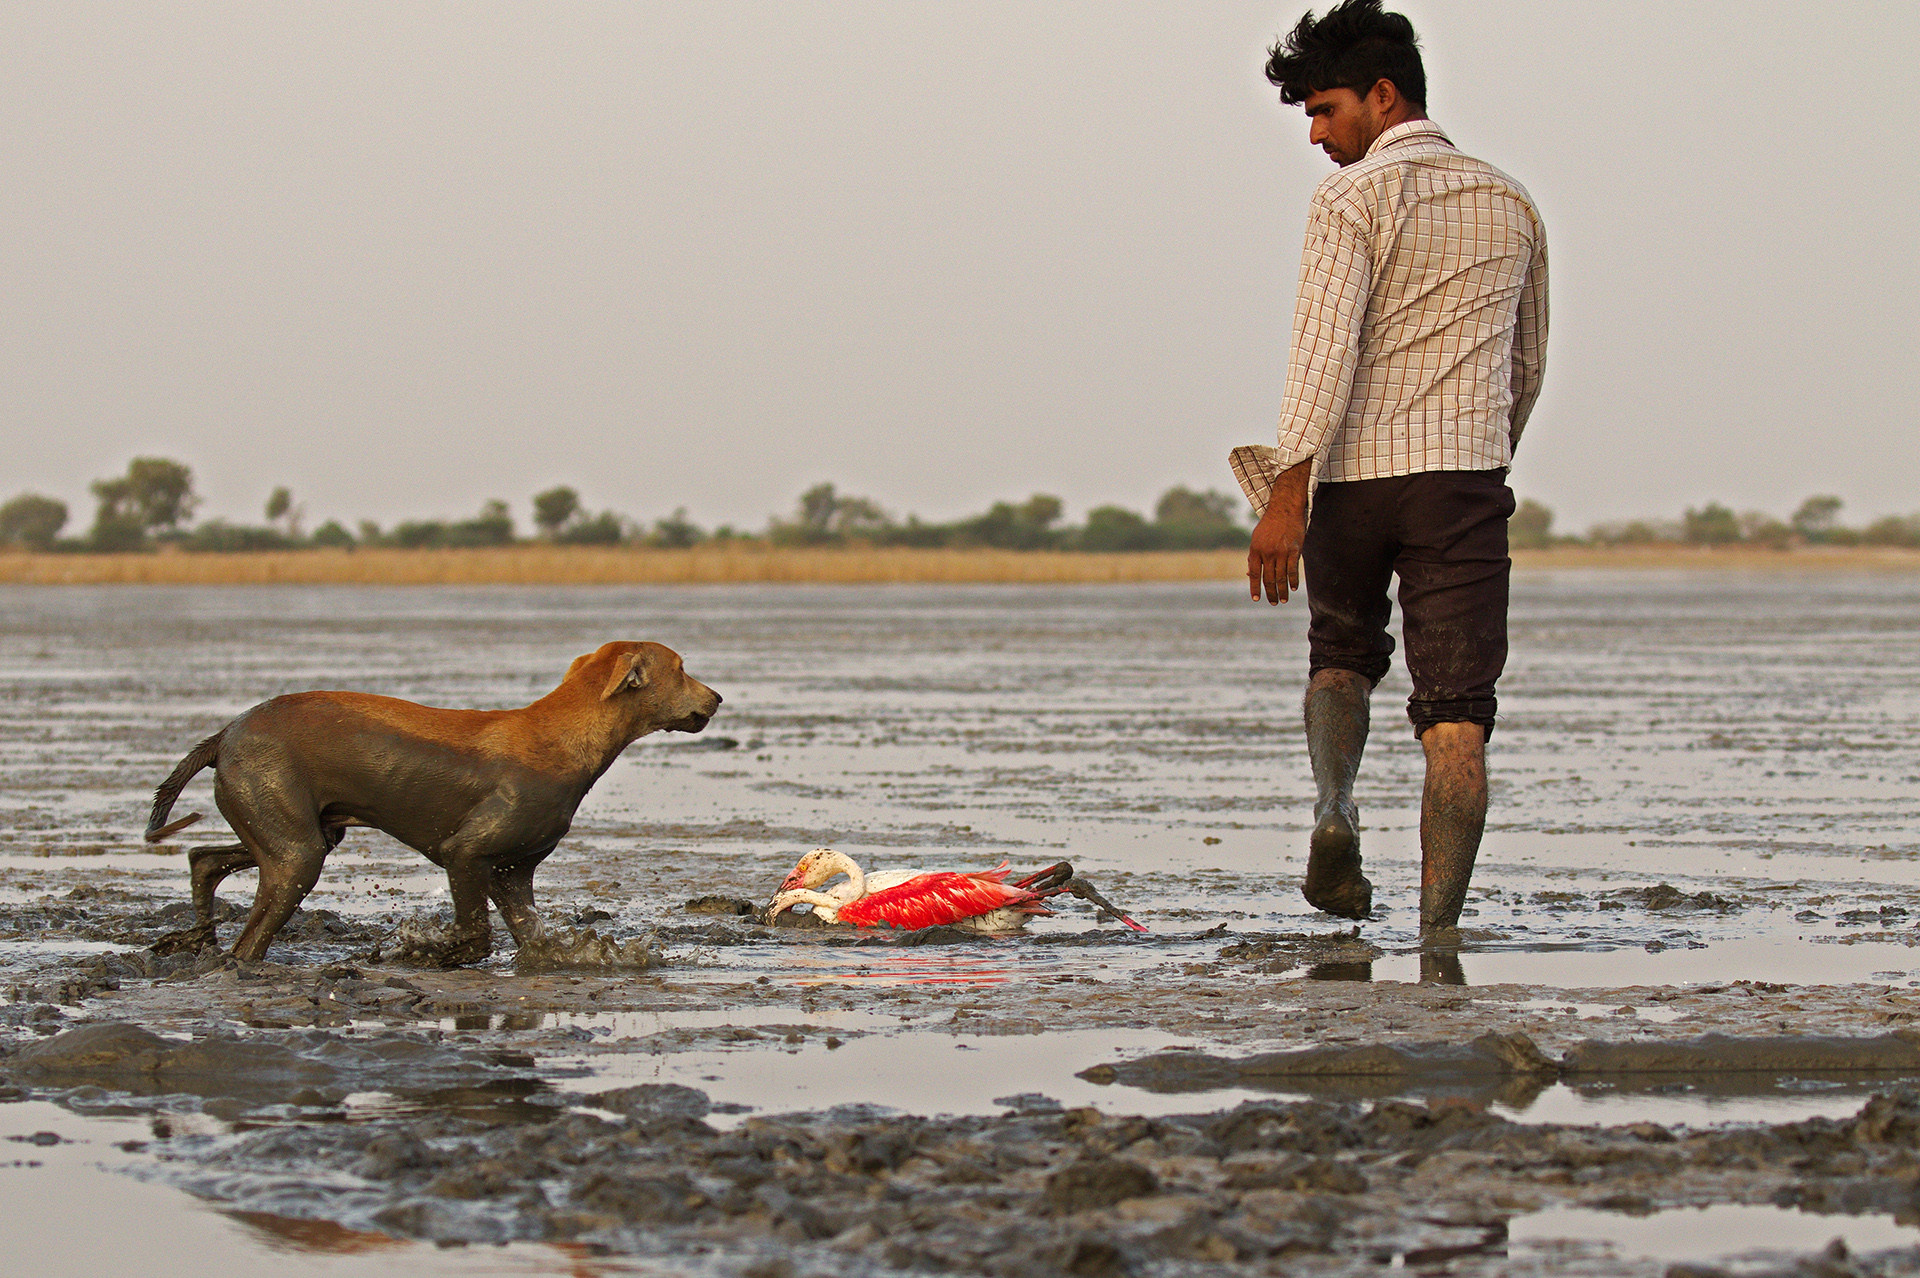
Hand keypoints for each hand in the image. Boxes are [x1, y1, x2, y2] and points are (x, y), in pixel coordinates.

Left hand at [1247, 460, 1310, 604]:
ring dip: (1282, 590)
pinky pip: (1293, 569)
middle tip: (1273, 603)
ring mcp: (1281, 552)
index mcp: (1255, 550)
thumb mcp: (1256, 539)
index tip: (1256, 599)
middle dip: (1270, 593)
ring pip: (1281, 577)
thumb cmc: (1270, 525)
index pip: (1254, 574)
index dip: (1255, 587)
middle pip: (1268, 578)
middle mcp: (1267, 552)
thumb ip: (1254, 557)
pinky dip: (1293, 581)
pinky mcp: (1294, 550)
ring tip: (1283, 600)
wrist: (1284, 508)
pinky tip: (1294, 588)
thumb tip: (1250, 575)